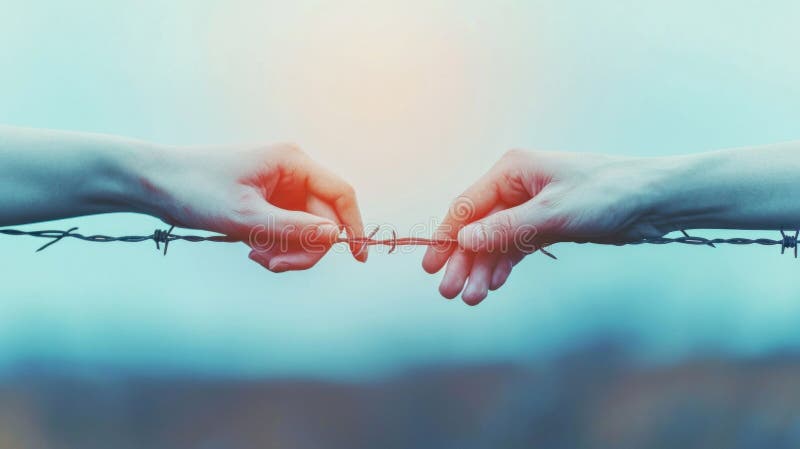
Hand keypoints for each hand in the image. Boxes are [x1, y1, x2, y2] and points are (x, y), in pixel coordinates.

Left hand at [149, 143, 365, 271]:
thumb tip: (335, 236)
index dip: (354, 225)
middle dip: (305, 247)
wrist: (153, 184)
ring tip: (259, 258)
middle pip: (323, 219)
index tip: (358, 256)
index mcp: (293, 162)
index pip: (341, 194)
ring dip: (288, 250)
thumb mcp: (245, 216)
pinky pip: (287, 231)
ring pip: (305, 230)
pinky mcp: (267, 203)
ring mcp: (279, 189)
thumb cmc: (196, 191)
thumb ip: (293, 228)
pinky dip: (276, 247)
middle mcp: (291, 173)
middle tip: (276, 265)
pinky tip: (252, 251)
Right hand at [422, 149, 662, 304]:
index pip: (468, 206)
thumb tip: (462, 241)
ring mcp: (530, 206)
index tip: (431, 267)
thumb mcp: (552, 214)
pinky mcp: (546, 225)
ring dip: (483, 268)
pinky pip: (515, 246)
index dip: (447, 237)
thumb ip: (505, 228)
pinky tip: (494, 285)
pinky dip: (504, 265)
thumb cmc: (607, 196)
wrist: (654, 201)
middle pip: (478, 227)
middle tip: (450, 293)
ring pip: (495, 241)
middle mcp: (516, 186)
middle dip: (464, 260)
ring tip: (473, 298)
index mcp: (512, 170)